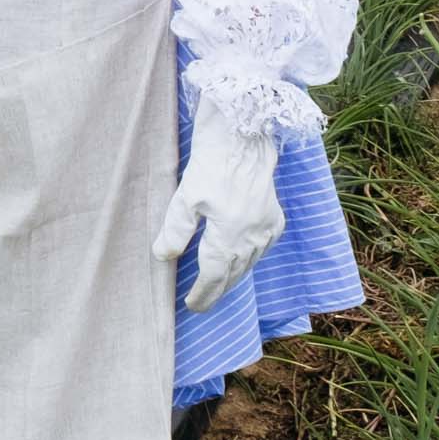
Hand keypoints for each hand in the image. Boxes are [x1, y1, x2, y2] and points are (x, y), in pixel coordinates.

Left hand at [152, 98, 286, 312]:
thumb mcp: (185, 197)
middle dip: (217, 290)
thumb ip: (175, 230)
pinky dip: (252, 258)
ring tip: (220, 285)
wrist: (244, 135)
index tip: (192, 305)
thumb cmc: (212, 163)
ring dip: (234, 277)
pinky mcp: (275, 216)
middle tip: (203, 301)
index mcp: (228, 236)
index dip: (203, 293)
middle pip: (233, 274)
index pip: (213, 276)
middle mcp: (251, 237)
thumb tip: (163, 256)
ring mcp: (266, 227)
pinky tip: (244, 259)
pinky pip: (264, 247)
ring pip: (250, 263)